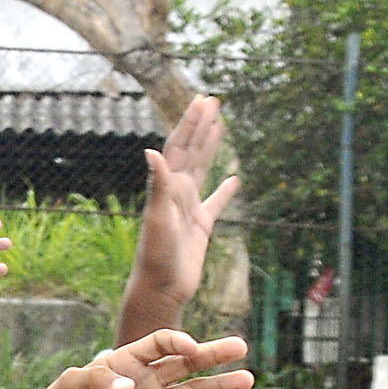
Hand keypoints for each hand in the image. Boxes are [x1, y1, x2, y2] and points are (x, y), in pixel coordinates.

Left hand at [27, 327, 252, 388]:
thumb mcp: (69, 387)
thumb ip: (96, 380)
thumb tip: (129, 388)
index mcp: (127, 361)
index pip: (160, 344)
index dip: (177, 342)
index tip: (191, 348)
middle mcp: (146, 381)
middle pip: (185, 363)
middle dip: (212, 355)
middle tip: (241, 346)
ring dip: (218, 387)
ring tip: (247, 380)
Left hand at [130, 94, 239, 311]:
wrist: (160, 289)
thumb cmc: (155, 256)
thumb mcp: (157, 218)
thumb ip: (158, 185)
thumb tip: (151, 151)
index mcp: (167, 187)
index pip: (179, 147)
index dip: (190, 122)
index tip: (203, 100)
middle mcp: (176, 194)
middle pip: (191, 151)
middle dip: (201, 126)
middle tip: (213, 101)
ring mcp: (189, 209)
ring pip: (203, 170)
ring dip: (210, 148)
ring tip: (219, 127)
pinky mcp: (201, 227)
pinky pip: (216, 203)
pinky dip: (225, 190)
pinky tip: (235, 180)